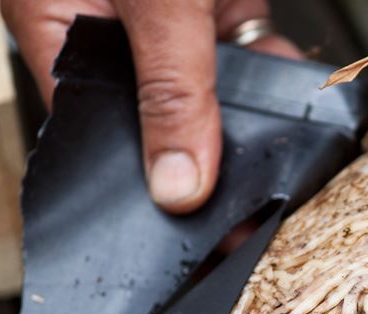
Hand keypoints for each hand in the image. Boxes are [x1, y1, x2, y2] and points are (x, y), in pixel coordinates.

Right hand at [2, 0, 300, 212]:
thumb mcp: (155, 4)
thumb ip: (169, 88)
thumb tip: (177, 185)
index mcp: (63, 30)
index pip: (103, 138)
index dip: (147, 191)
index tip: (193, 236)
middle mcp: (115, 34)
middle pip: (163, 125)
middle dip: (209, 169)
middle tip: (250, 220)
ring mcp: (172, 22)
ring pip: (214, 99)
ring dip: (253, 132)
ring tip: (283, 179)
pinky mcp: (219, 4)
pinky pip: (251, 59)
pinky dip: (280, 85)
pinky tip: (304, 113)